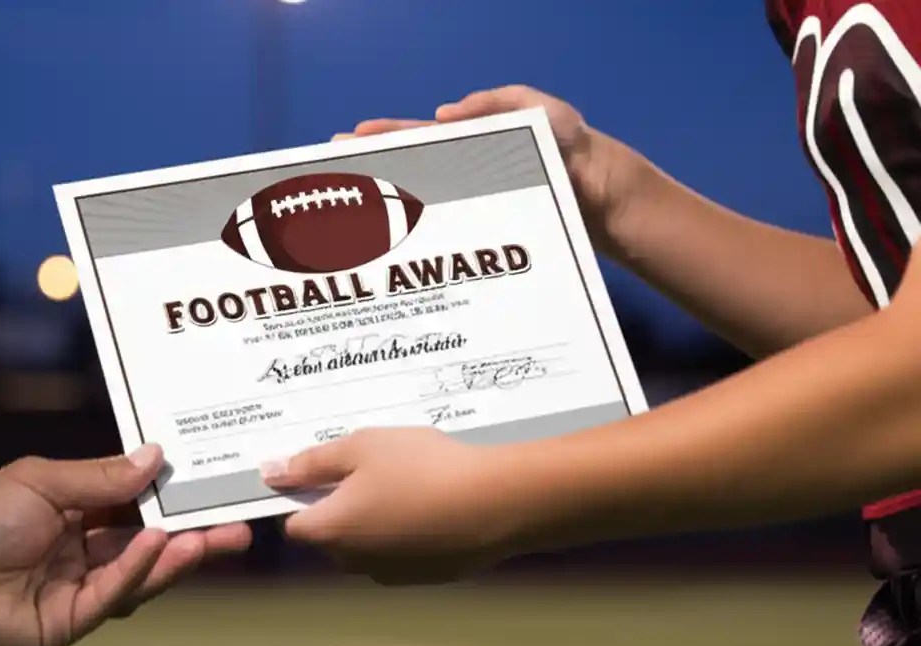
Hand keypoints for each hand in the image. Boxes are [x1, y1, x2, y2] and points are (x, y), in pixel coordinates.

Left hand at [0, 445, 250, 645]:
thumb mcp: (46, 482)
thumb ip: (102, 477)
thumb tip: (156, 456)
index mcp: (75, 515)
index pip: (138, 506)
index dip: (175, 498)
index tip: (214, 483)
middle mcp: (83, 553)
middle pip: (151, 544)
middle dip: (196, 534)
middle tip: (241, 524)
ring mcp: (79, 590)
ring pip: (141, 573)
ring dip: (180, 554)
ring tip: (218, 536)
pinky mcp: (70, 623)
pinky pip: (115, 594)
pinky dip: (140, 569)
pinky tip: (163, 543)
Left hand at [262, 428, 509, 584]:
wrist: (497, 502)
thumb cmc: (423, 467)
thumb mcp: (361, 447)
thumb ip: (311, 462)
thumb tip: (270, 472)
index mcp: (331, 530)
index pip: (294, 522)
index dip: (302, 496)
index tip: (322, 471)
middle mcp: (354, 561)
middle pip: (329, 534)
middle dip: (340, 505)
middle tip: (370, 467)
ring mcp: (390, 574)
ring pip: (365, 545)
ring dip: (373, 519)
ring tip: (406, 482)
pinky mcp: (423, 577)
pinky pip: (398, 553)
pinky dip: (404, 533)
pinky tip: (430, 504)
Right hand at [332, 85, 638, 254]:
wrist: (604, 197)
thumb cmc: (572, 146)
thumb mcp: (540, 110)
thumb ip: (499, 101)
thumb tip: (441, 115)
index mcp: (469, 143)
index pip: (418, 138)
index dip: (385, 138)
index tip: (347, 141)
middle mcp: (462, 177)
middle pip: (408, 174)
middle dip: (371, 174)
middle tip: (333, 176)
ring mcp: (470, 208)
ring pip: (420, 209)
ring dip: (385, 214)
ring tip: (350, 219)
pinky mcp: (483, 235)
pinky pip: (446, 238)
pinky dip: (419, 243)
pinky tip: (395, 252)